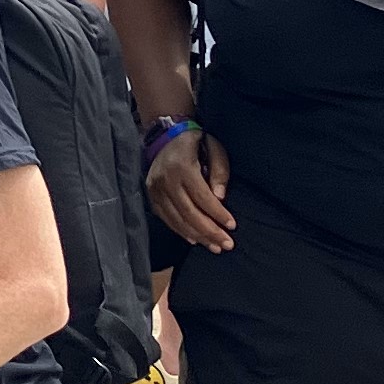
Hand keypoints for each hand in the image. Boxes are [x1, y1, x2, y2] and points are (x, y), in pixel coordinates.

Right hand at [147, 132, 237, 252]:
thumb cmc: (196, 143)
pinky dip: (181, 231)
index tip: (232, 226)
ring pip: (177, 220)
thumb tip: (220, 197)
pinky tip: (195, 239)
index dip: (218, 214)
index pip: (202, 197)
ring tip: (215, 247)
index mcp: (182, 167)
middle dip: (210, 232)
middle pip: (189, 213)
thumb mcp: (214, 148)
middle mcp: (166, 181)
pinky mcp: (152, 196)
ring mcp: (156, 190)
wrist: (165, 137)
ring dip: (197, 236)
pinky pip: (167, 219)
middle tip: (227, 245)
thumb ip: (220, 170)